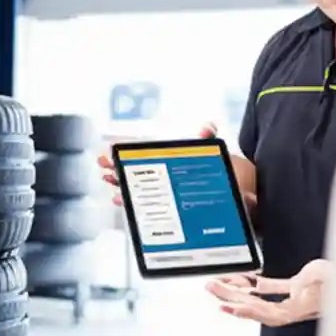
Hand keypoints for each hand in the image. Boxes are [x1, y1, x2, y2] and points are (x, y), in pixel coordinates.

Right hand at [97, 121, 222, 206]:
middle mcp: (161, 176)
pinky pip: (144, 206)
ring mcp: (163, 192)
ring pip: (135, 188)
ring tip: (109, 181)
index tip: (109, 151)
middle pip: (132, 171)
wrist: (232, 192)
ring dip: (120, 184)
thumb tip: (207, 127)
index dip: (122, 154)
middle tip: (103, 164)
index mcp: (167, 161)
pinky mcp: (166, 209)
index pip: (140, 157)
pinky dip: (131, 202)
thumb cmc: (219, 171)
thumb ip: (207, 138)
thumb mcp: (210, 153)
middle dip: (115, 167)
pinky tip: (121, 199)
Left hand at [205, 259, 330, 326]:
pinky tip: (242, 280)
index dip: (250, 312)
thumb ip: (312, 282)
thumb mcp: (328, 277)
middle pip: (256, 307)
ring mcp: (294, 299)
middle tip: (211, 288)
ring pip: (260, 298)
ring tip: (218, 285)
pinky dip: (256, 285)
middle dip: (232, 298)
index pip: (269, 313)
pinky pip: (271, 289)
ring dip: (238, 292)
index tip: (231, 308)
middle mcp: (293, 307)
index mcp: (300, 309)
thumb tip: (298, 286)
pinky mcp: (297, 288)